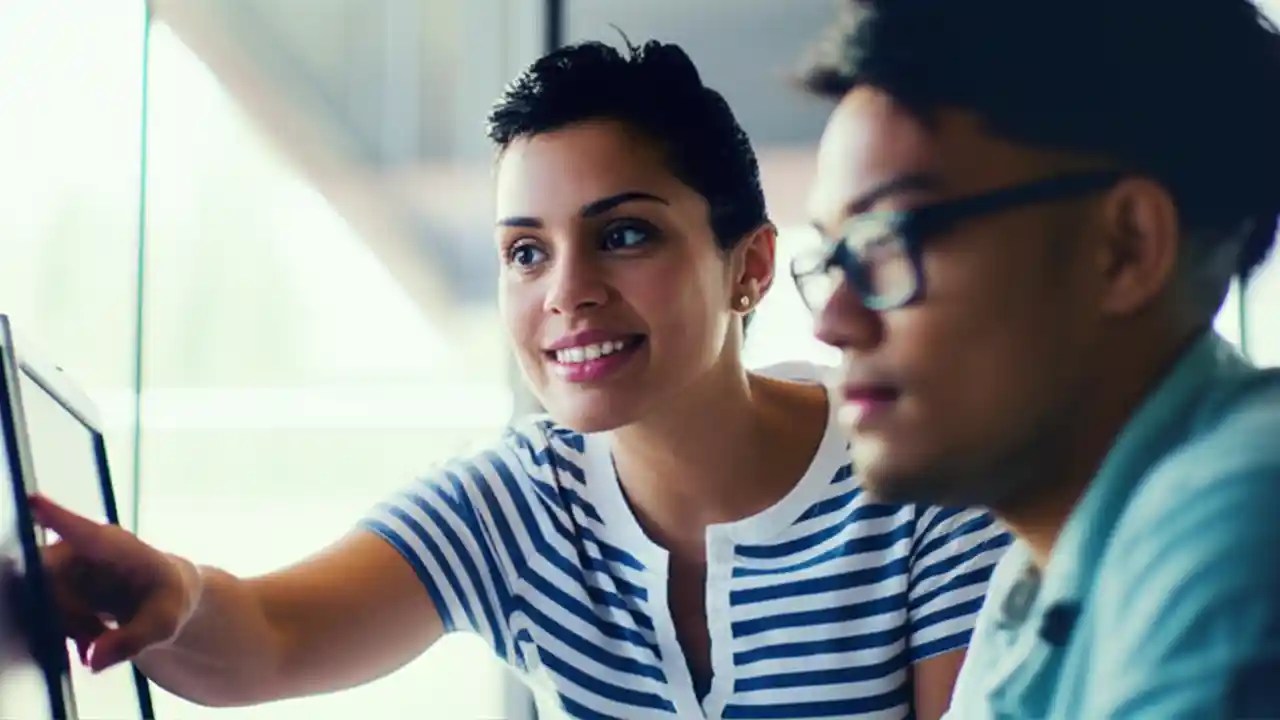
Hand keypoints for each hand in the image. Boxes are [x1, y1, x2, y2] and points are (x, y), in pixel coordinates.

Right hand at [29, 494, 198, 671]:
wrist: (165, 601)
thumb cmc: (169, 601)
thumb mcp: (164, 624)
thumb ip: (132, 640)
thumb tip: (93, 661)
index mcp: (116, 546)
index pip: (81, 529)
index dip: (55, 517)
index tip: (33, 502)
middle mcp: (83, 550)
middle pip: (50, 580)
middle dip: (68, 615)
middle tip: (96, 640)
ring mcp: (66, 566)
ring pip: (44, 600)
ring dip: (70, 628)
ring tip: (104, 640)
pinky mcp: (56, 585)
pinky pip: (45, 611)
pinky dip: (66, 632)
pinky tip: (93, 642)